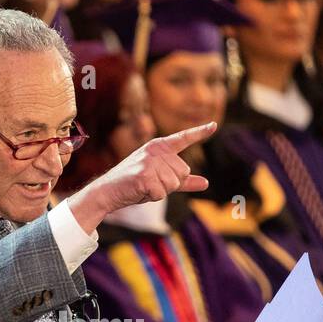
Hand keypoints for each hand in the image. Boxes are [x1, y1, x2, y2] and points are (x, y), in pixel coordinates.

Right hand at [66, 123, 216, 232]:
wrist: (108, 191)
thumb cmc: (135, 184)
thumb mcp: (161, 180)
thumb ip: (184, 181)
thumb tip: (206, 183)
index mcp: (159, 147)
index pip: (183, 139)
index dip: (200, 132)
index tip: (214, 125)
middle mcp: (155, 150)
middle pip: (183, 172)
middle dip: (170, 184)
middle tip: (151, 182)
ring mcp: (149, 161)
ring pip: (173, 184)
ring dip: (161, 191)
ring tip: (144, 186)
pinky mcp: (144, 175)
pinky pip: (161, 193)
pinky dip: (152, 197)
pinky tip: (140, 191)